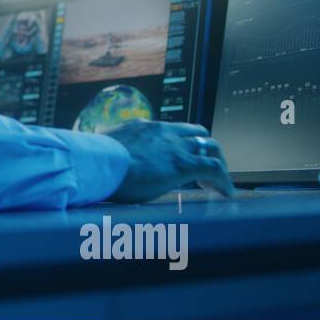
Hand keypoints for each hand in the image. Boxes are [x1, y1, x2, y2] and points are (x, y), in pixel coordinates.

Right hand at [103, 120, 235, 202]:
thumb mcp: (103, 150)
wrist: (96, 162)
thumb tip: (99, 156)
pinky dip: (223, 180)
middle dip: (205, 148)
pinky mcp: (182, 164)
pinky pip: (213, 168)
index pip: (172, 130)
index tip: (181, 157)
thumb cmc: (93, 161)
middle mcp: (163, 132)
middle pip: (197, 133)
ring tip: (218, 181)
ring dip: (217, 163)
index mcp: (144, 127)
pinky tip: (226, 192)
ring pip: (210, 147)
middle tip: (204, 167)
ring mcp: (174, 146)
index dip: (182, 143)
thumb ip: (111, 150)